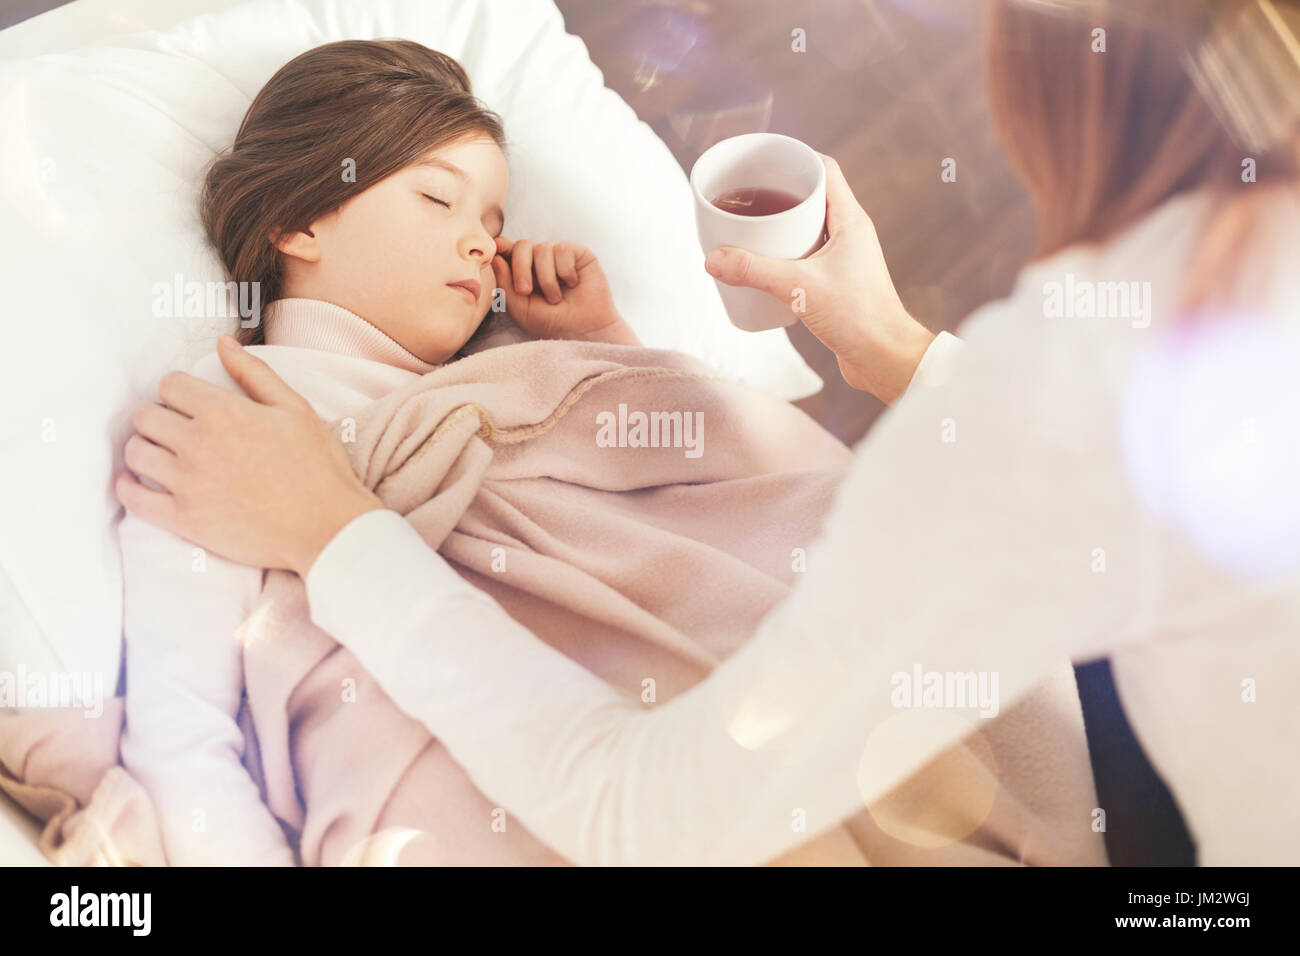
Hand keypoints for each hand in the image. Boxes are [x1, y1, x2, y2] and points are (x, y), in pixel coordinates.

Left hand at [114, 335, 383, 577]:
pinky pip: (135, 499)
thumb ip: (254, 373)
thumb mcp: (296, 408)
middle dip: (157, 418)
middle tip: (174, 430)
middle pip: (146, 417)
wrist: (327, 527)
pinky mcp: (185, 519)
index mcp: (224, 411)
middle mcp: (198, 443)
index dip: (177, 391)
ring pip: (135, 454)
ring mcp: (188, 483)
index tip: (187, 403)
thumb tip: (221, 343)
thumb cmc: (318, 466)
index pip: (170, 385)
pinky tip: (136, 484)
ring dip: (143, 449)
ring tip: (159, 454)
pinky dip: (128, 488)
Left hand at [490, 237, 637, 344]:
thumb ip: (505, 284)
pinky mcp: (579, 254)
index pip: (509, 250)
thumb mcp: (521, 309)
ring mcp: (559, 256)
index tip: (497, 248)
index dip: (501, 246)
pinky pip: (563, 249)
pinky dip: (565, 271)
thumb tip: (495, 257)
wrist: (584, 331)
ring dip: (546, 278)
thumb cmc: (552, 323)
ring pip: (542, 249)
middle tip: (525, 291)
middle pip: (522, 246)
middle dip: (520, 268)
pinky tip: (572, 284)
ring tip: (555, 298)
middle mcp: (541, 261)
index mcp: (524, 272)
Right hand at [703, 153, 934, 403]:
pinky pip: (807, 257)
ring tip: (748, 231)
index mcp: (850, 220)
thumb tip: (713, 258)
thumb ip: (753, 271)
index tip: (764, 160)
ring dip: (780, 228)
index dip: (795, 159)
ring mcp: (845, 259)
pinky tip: (764, 268)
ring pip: (808, 230)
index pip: (824, 170)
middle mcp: (850, 234)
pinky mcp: (837, 283)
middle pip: (812, 198)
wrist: (884, 359)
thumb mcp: (797, 288)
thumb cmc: (858, 318)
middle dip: (778, 195)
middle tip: (746, 198)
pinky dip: (785, 255)